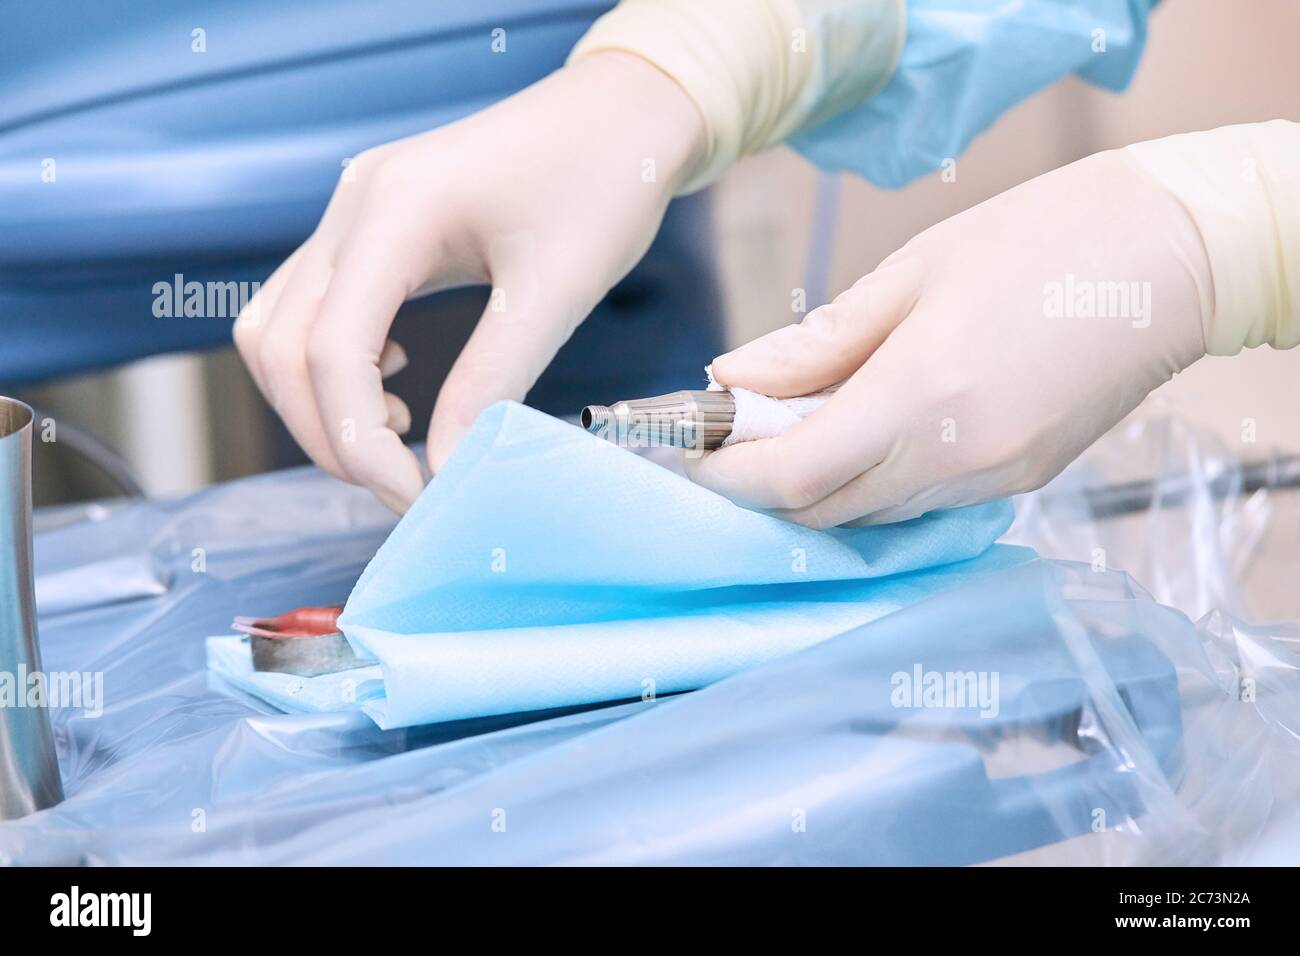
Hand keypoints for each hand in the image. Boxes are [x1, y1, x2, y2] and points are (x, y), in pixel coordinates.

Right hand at [235, 53, 704, 511]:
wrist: (620, 115)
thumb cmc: (603, 185)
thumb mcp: (555, 293)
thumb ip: (492, 383)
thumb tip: (443, 470)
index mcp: (394, 209)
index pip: (330, 351)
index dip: (358, 444)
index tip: (414, 498)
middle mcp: (353, 205)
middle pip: (281, 347)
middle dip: (329, 433)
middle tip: (402, 485)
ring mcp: (352, 211)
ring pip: (278, 328)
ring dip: (319, 401)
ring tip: (398, 436)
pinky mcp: (368, 226)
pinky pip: (310, 307)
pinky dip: (333, 362)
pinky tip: (397, 379)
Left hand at [687, 149, 1211, 525]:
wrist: (1172, 260)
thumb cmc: (1039, 241)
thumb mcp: (913, 273)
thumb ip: (818, 341)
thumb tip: (735, 375)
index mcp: (920, 395)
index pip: (794, 475)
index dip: (731, 477)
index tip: (694, 456)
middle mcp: (955, 458)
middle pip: (825, 512)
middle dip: (766, 486)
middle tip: (736, 436)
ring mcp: (993, 480)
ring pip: (872, 515)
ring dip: (820, 486)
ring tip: (798, 425)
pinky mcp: (1021, 482)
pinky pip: (921, 504)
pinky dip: (875, 482)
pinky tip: (866, 433)